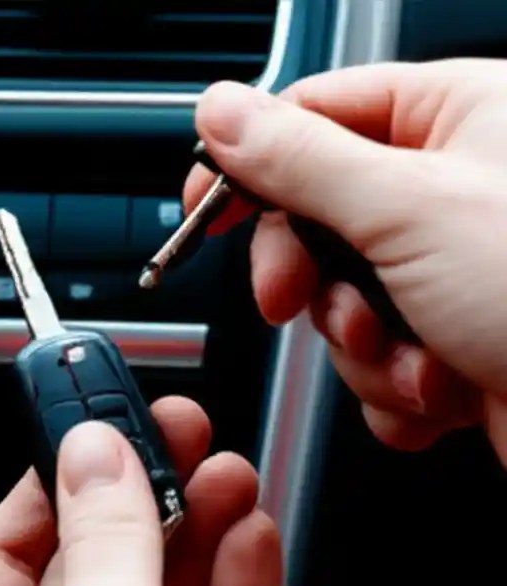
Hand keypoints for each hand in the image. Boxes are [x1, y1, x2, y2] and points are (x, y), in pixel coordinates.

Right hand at [183, 60, 506, 459]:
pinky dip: (398, 386)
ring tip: (418, 360)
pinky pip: (380, 354)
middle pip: (316, 217)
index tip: (204, 211)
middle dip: (311, 280)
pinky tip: (446, 391)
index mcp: (460, 115)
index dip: (249, 165)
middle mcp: (460, 186)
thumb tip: (221, 111)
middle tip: (297, 301)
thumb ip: (296, 159)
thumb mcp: (406, 211)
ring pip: (342, 298)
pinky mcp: (463, 338)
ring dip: (365, 346)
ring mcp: (461, 268)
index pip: (314, 114)